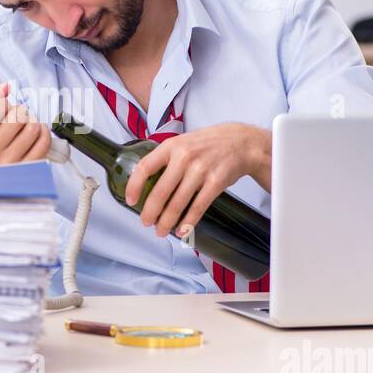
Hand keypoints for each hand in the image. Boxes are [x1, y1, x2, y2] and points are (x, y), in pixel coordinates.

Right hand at [0, 82, 51, 165]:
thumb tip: (4, 87)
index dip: (3, 102)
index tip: (4, 106)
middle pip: (17, 116)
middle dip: (20, 111)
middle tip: (18, 116)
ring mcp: (11, 162)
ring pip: (32, 128)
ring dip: (33, 122)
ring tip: (27, 126)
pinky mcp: (29, 167)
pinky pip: (44, 141)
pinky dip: (43, 132)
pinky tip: (37, 134)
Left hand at [124, 123, 270, 238]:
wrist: (241, 142)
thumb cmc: (207, 144)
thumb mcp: (182, 142)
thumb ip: (165, 158)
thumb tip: (145, 182)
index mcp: (171, 146)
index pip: (145, 167)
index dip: (134, 186)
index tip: (131, 201)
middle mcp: (184, 157)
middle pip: (160, 191)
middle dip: (150, 212)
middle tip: (146, 222)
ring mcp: (201, 170)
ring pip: (178, 203)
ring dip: (167, 221)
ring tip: (161, 230)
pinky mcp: (216, 182)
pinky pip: (198, 207)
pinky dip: (188, 222)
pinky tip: (182, 230)